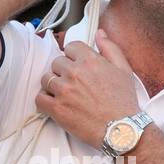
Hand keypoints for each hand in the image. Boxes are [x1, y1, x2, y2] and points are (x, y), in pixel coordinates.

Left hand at [36, 29, 139, 147]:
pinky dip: (45, 101)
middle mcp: (74, 73)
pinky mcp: (56, 109)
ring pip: (46, 79)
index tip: (78, 67)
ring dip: (53, 86)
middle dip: (64, 72)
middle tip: (74, 84)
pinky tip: (56, 105)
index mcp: (90, 60)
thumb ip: (110, 48)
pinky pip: (39, 98)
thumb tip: (99, 33)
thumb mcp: (124, 70)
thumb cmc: (124, 102)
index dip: (74, 57)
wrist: (121, 130)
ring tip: (66, 96)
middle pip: (56, 63)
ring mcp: (63, 90)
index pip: (70, 47)